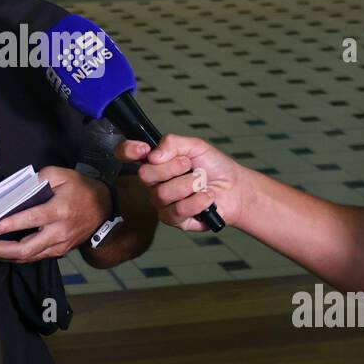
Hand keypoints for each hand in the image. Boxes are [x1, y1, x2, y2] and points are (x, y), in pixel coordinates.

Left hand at [0, 167, 109, 263]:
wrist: (104, 209)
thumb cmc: (81, 189)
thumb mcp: (62, 174)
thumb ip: (40, 178)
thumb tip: (19, 188)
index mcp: (60, 211)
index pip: (32, 220)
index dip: (11, 225)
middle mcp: (58, 233)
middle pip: (26, 249)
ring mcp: (59, 246)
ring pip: (28, 258)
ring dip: (3, 255)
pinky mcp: (58, 252)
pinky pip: (33, 257)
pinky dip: (14, 256)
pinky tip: (0, 250)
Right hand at [116, 134, 243, 229]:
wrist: (235, 189)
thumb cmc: (214, 167)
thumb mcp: (196, 146)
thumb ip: (173, 143)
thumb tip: (154, 154)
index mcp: (156, 162)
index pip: (128, 155)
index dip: (128, 150)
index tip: (143, 149)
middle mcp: (155, 182)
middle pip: (144, 175)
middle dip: (171, 168)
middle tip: (189, 165)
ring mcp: (162, 202)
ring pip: (162, 194)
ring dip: (188, 185)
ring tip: (201, 182)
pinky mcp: (174, 219)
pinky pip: (177, 211)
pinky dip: (196, 201)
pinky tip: (207, 197)